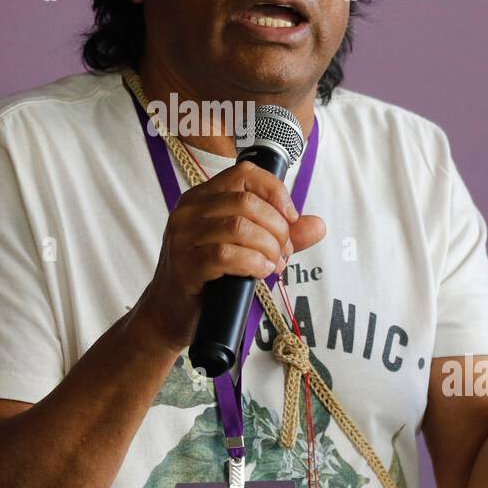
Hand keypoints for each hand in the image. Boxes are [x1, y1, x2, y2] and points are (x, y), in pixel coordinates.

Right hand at [140, 160, 325, 350]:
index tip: (291, 218)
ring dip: (268, 247)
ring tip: (274, 265)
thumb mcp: (245, 249)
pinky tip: (261, 272)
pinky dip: (252, 263)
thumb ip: (280, 235)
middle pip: (246, 202)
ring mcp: (182, 238)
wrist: (170, 314)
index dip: (275, 191)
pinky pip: (225, 254)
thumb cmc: (208, 278)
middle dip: (277, 229)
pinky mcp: (184, 265)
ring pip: (238, 226)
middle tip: (284, 253)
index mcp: (201, 198)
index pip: (244, 173)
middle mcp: (188, 211)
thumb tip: (318, 225)